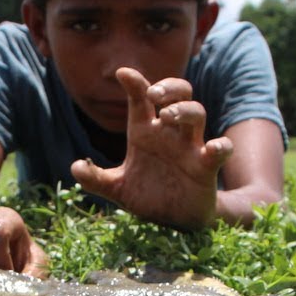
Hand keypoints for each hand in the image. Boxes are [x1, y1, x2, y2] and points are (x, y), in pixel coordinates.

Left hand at [72, 67, 233, 229]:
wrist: (175, 222)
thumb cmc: (147, 196)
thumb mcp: (117, 188)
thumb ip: (96, 179)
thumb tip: (75, 167)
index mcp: (145, 132)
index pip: (140, 99)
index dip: (134, 83)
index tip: (123, 74)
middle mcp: (169, 134)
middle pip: (177, 94)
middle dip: (168, 88)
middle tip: (154, 94)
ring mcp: (190, 147)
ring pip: (196, 113)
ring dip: (184, 110)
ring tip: (167, 116)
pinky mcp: (207, 166)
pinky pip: (220, 149)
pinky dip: (220, 146)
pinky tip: (213, 147)